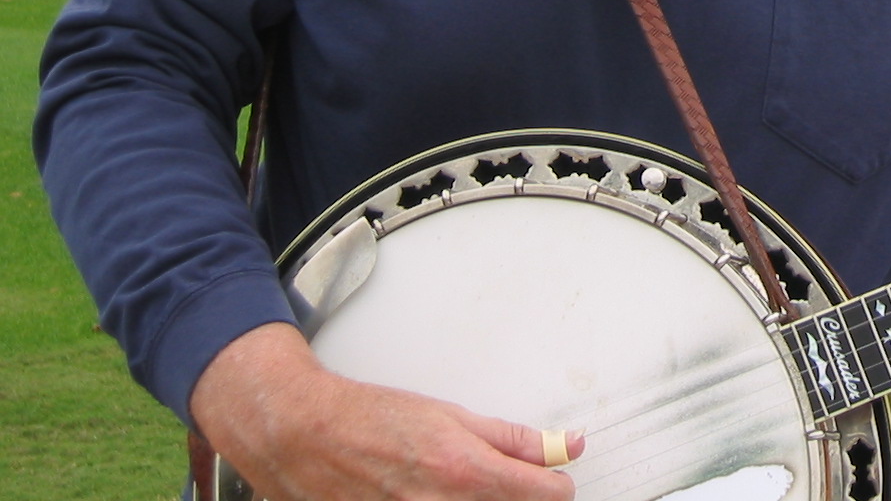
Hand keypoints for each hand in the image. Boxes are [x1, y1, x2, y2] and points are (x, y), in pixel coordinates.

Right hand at [190, 322, 584, 498]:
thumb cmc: (372, 418)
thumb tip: (566, 445)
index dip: (556, 486)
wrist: (306, 436)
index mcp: (465, 471)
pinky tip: (433, 495)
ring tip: (458, 486)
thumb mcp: (453, 416)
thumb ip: (513, 438)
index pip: (544, 494)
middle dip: (516, 498)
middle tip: (503, 483)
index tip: (553, 480)